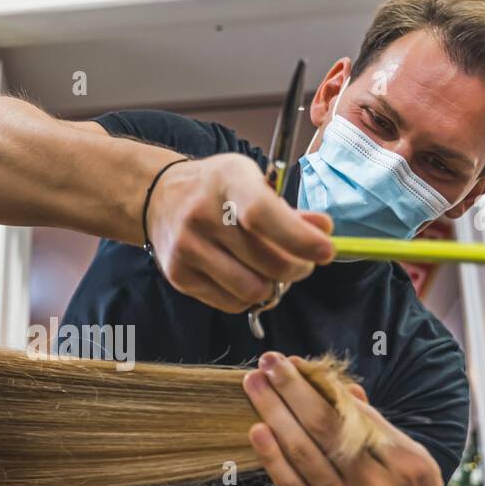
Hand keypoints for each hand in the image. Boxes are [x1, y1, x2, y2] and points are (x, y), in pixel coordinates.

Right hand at [146, 153, 334, 312]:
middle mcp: (202, 215)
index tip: (325, 251)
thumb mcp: (252, 181)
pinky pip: (231, 303)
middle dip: (297, 269)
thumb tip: (323, 231)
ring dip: (273, 287)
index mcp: (228, 182)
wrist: (159, 198)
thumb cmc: (216, 189)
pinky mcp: (179, 277)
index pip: (263, 215)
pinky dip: (248, 296)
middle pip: (267, 263)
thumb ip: (288, 210)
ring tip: (272, 272)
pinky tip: (245, 276)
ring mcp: (187, 249)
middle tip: (301, 263)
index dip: (300, 238)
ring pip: (252, 290)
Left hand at [243, 352, 452, 485]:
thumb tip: (343, 389)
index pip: (355, 415)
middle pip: (324, 428)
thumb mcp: (415, 460)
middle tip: (267, 361)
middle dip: (292, 390)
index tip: (294, 362)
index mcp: (404, 462)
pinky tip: (257, 431)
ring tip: (254, 385)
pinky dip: (272, 458)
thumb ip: (378, 426)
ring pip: (303, 454)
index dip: (319, 385)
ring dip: (274, 415)